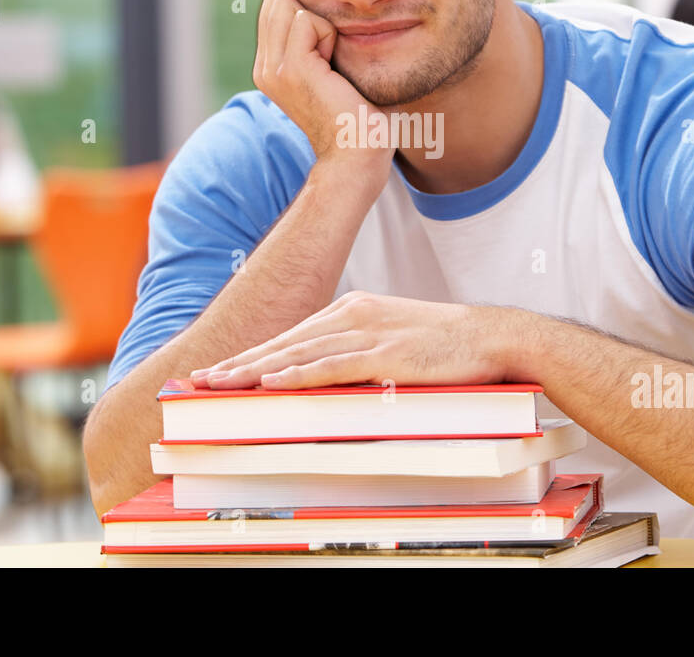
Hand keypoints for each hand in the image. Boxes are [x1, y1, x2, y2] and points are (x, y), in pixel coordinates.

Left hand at [187, 291, 511, 389]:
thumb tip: (324, 370)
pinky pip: (332, 367)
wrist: (492, 336)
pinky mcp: (385, 355)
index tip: (220, 369)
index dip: (253, 354)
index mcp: (352, 309)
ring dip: (256, 371)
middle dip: (240, 363)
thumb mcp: (392, 337)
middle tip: (201, 379)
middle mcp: (353, 315)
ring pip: (299, 354)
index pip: (292, 335)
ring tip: (221, 384)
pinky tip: (271, 382)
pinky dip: (298, 375)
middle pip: (285, 342)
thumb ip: (356, 348)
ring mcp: (368, 333)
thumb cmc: (444, 344)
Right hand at [254, 0, 391, 170]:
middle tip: (331, 58)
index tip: (328, 53)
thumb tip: (317, 3)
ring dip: (322, 26)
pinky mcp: (291, 68)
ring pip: (288, 4)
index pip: (275, 7)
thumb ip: (315, 39)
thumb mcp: (329, 69)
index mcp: (270, 68)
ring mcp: (273, 68)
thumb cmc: (356, 114)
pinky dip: (329, 35)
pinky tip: (335, 66)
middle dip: (312, 15)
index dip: (308, 14)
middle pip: (278, 0)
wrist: (358, 152)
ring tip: (333, 64)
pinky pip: (306, 19)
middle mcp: (264, 68)